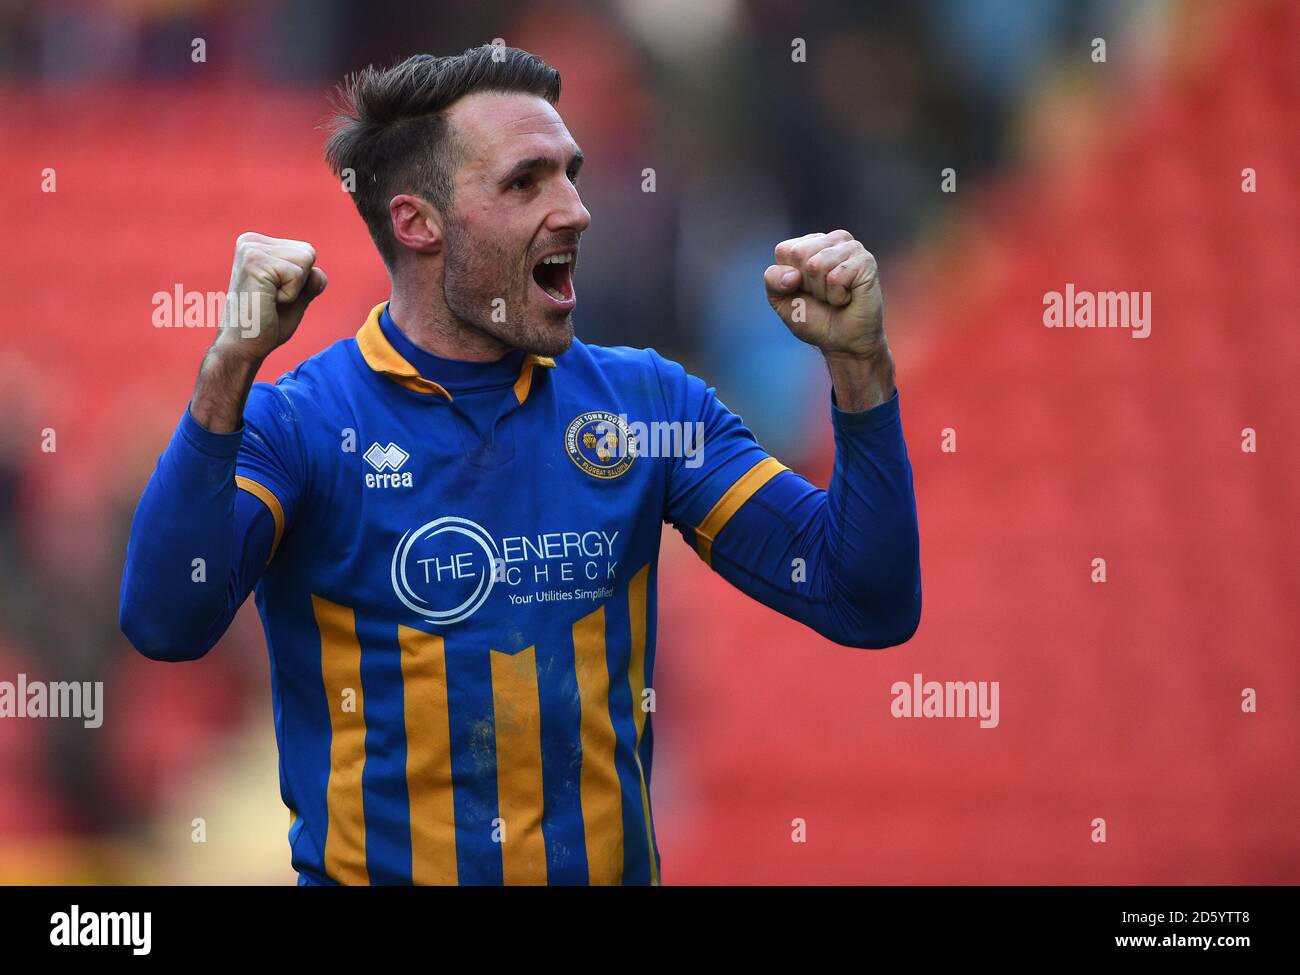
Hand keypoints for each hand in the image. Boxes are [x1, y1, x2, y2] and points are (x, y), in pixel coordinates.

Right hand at [190, 232, 324, 432]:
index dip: (301, 281)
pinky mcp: (255, 263)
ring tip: (270, 300)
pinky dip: (290, 295)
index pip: (306, 252)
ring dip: (295, 289)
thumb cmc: (267, 323)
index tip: (275, 295)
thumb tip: (319, 273)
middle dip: (300, 283)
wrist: (243, 346)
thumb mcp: (295, 296)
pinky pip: (298, 274)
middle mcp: (250, 241)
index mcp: (257, 244)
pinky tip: (268, 301)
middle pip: (308, 252)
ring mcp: (251, 250)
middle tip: (273, 299)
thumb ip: (309, 281)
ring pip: (306, 260)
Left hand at [763, 230, 884, 358]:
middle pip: (800, 254)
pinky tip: (848, 298)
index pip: (784, 251)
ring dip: (822, 292)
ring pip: (817, 265)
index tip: (804, 290)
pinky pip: (836, 277)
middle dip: (806, 284)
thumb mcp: (781, 300)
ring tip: (835, 296)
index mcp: (810, 243)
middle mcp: (832, 240)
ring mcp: (851, 248)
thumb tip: (792, 275)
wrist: (843, 343)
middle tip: (821, 295)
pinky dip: (837, 296)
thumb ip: (773, 280)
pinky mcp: (866, 261)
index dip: (788, 279)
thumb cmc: (814, 319)